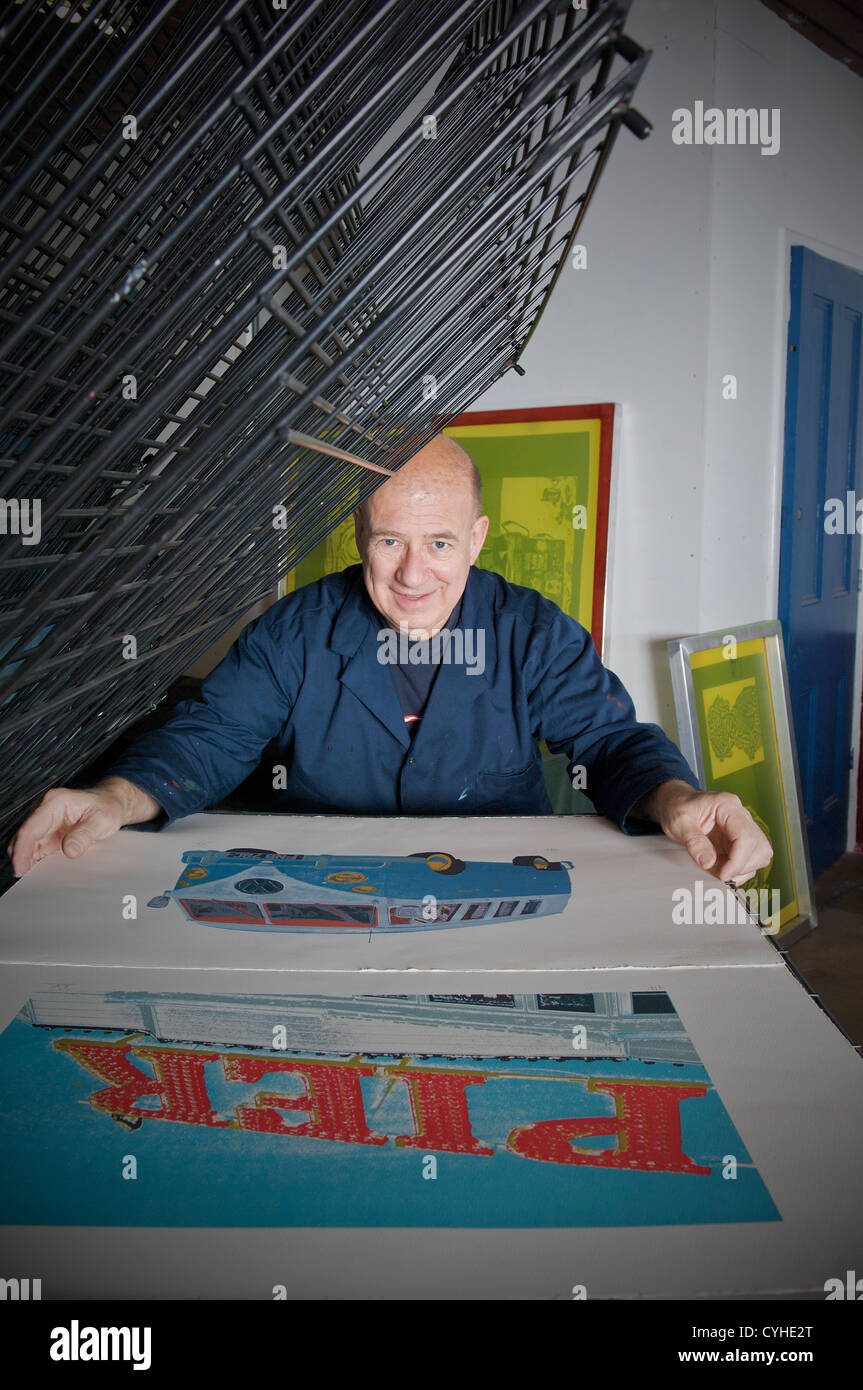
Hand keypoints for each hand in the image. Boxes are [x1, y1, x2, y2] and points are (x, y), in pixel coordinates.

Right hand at [6, 778, 159, 876]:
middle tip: (21, 876)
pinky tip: (35, 871)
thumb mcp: (102, 821)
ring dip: (25, 859)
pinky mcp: (51, 833)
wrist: (113, 803)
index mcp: (55, 802)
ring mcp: (47, 822)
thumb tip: (69, 851)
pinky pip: (36, 847)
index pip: (31, 828)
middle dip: (19, 856)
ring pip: (28, 843)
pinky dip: (33, 859)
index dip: (22, 849)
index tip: (20, 867)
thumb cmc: (108, 807)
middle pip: (25, 835)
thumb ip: (84, 835)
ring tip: (27, 878)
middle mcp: (47, 811)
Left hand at [636, 780, 772, 884]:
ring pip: (760, 854)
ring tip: (719, 870)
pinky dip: (739, 869)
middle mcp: (741, 816)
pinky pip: (751, 859)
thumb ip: (694, 842)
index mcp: (727, 806)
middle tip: (719, 873)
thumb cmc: (678, 807)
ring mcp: (743, 828)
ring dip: (743, 869)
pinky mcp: (740, 841)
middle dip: (742, 866)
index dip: (738, 861)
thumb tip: (708, 862)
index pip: (746, 836)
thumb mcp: (679, 822)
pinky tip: (722, 868)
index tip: (723, 874)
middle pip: (759, 847)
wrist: (676, 803)